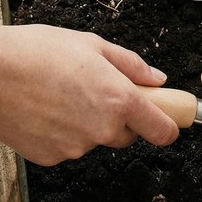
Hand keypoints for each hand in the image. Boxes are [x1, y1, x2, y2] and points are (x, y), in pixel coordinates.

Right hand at [0, 25, 179, 164]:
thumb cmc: (33, 53)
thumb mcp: (92, 44)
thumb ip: (131, 65)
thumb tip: (156, 79)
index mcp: (119, 100)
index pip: (162, 131)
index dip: (167, 126)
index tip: (167, 122)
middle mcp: (102, 129)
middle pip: (126, 136)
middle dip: (118, 119)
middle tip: (93, 93)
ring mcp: (76, 147)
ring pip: (94, 140)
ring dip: (86, 124)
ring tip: (59, 96)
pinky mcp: (51, 157)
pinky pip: (67, 147)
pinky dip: (60, 133)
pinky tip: (44, 111)